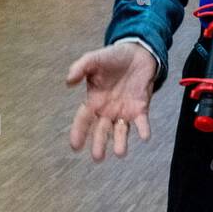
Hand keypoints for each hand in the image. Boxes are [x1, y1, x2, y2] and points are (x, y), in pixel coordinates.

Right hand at [66, 43, 158, 160]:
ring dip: (121, 142)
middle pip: (102, 130)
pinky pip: (142, 122)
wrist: (137, 53)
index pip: (84, 120)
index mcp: (94, 101)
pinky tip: (144, 137)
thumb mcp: (93, 59)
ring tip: (120, 153)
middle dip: (100, 144)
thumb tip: (68, 81)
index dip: (79, 133)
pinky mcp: (140, 108)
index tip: (75, 146)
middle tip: (98, 157)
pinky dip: (143, 129)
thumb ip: (80, 68)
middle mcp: (108, 111)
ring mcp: (124, 111)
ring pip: (121, 131)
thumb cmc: (112, 58)